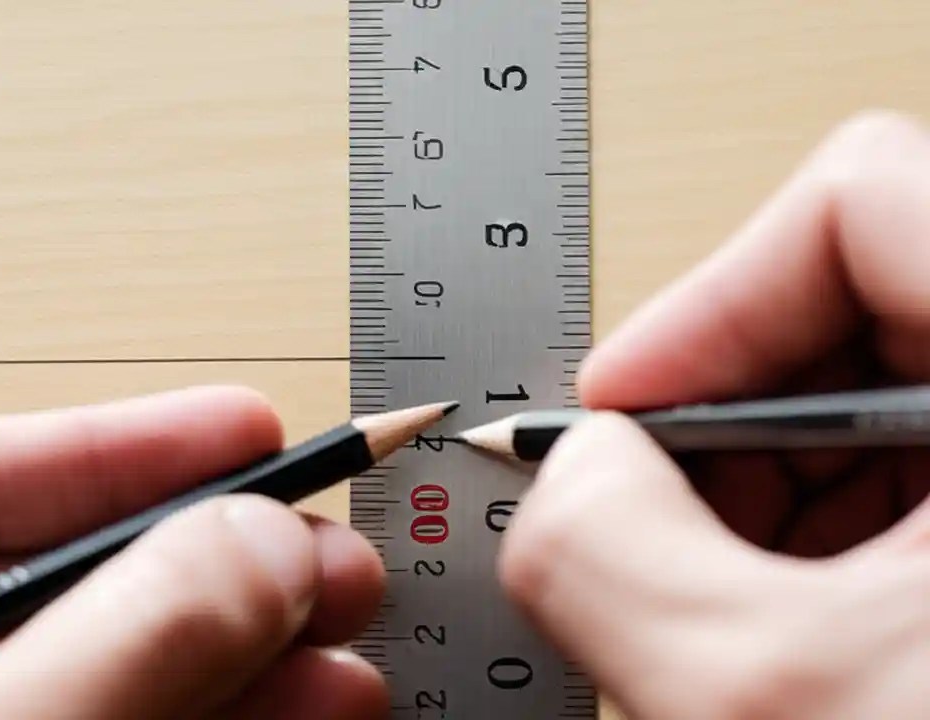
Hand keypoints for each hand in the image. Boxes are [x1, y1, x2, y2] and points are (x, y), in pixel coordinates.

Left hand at [0, 386, 386, 718]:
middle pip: (45, 584)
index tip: (253, 430)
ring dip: (228, 665)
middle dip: (205, 572)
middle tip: (329, 562)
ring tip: (340, 657)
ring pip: (90, 681)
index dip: (122, 450)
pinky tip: (284, 719)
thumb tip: (255, 550)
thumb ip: (95, 648)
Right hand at [499, 112, 929, 718]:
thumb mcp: (764, 699)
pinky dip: (832, 542)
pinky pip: (922, 481)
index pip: (864, 202)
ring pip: (886, 400)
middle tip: (661, 526)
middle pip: (864, 301)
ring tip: (738, 609)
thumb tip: (570, 474)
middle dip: (727, 422)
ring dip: (773, 495)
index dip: (714, 299)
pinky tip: (803, 631)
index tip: (630, 409)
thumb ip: (601, 548)